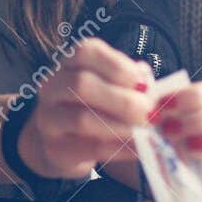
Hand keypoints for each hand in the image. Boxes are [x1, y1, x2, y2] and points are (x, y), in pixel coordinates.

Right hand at [16, 39, 157, 179]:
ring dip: (122, 126)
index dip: (117, 65)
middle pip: (82, 85)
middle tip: (151, 113)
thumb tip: (152, 89)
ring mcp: (49, 118)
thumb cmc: (94, 107)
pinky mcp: (55, 149)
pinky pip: (90, 148)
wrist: (62, 142)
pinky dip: (120, 149)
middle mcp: (52, 86)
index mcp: (69, 63)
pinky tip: (140, 148)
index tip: (144, 83)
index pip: (86, 52)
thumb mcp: (110, 87)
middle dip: (123, 100)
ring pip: (82, 119)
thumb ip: (131, 84)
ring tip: (146, 132)